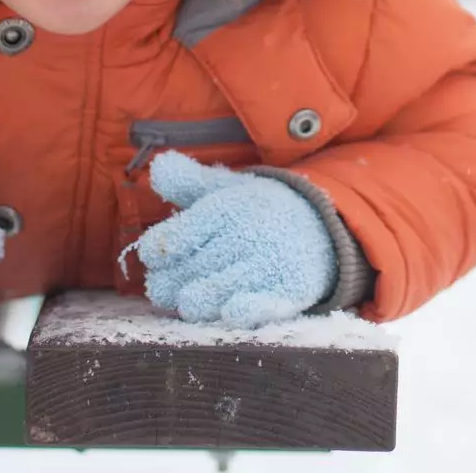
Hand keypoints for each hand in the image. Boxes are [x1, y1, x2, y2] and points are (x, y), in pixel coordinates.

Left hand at [126, 150, 336, 327]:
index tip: (156, 254)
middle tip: (170, 282)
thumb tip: (158, 166)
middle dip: (168, 283)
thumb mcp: (225, 190)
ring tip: (194, 296)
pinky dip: (244, 310)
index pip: (173, 239)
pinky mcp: (288, 292)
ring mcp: (267, 266)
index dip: (156, 250)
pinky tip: (230, 310)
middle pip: (184, 274)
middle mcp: (244, 236)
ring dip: (194, 301)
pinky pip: (260, 307)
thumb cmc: (256, 211)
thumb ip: (189, 182)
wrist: (320, 225)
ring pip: (210, 296)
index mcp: (224, 209)